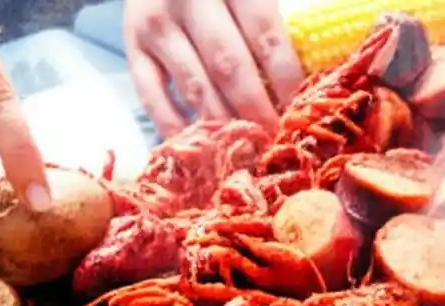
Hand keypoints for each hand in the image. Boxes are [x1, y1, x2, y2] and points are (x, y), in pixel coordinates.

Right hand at [123, 0, 305, 136]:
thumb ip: (277, 21)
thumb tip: (313, 76)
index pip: (267, 37)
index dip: (287, 82)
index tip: (302, 114)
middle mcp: (188, 0)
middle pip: (230, 67)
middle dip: (258, 112)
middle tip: (277, 143)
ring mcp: (155, 24)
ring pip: (195, 86)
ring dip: (225, 125)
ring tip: (248, 152)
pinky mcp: (130, 46)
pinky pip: (152, 96)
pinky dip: (177, 127)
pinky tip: (202, 147)